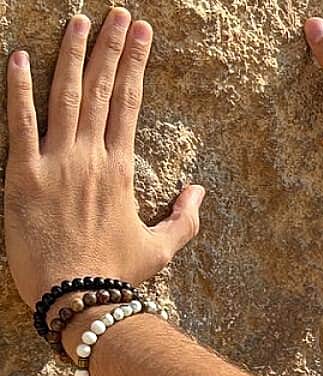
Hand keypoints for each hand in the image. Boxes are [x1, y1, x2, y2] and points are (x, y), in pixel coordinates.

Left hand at [4, 9, 204, 311]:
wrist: (78, 296)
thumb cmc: (118, 275)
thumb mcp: (161, 248)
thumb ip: (184, 217)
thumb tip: (199, 190)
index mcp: (121, 169)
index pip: (129, 103)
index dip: (135, 64)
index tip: (142, 34)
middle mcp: (90, 157)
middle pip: (99, 88)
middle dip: (109, 46)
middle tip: (116, 13)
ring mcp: (54, 163)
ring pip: (63, 95)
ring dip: (70, 54)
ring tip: (76, 20)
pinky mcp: (21, 177)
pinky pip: (19, 122)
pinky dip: (18, 88)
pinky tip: (20, 57)